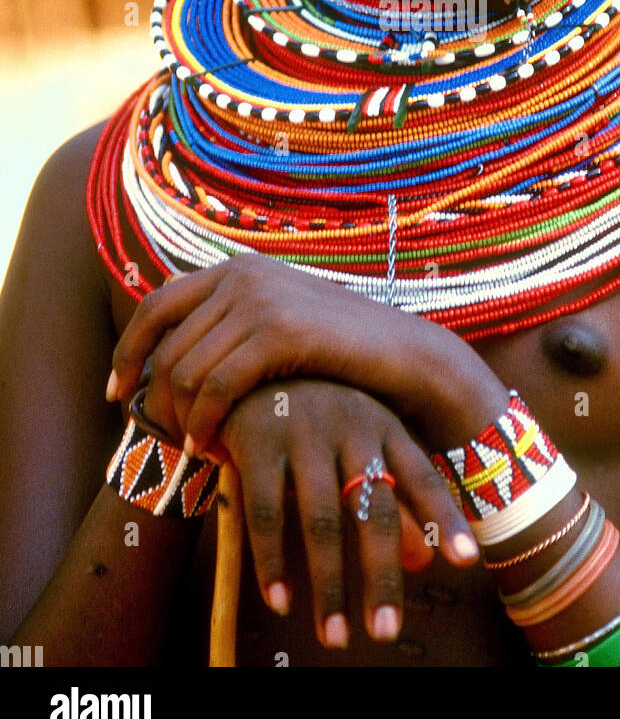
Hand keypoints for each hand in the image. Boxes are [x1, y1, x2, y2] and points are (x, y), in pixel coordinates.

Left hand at [107, 251, 508, 455]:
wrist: (405, 358)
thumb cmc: (340, 356)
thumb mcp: (279, 329)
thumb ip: (232, 330)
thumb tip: (173, 360)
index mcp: (237, 268)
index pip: (156, 305)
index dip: (128, 351)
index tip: (116, 394)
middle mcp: (242, 274)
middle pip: (166, 344)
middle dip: (154, 398)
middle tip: (160, 439)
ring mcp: (261, 298)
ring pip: (187, 368)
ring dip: (181, 418)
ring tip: (192, 450)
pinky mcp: (279, 329)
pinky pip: (216, 384)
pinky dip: (204, 422)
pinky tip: (208, 450)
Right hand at [213, 378, 478, 647]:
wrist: (244, 360)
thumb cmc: (314, 407)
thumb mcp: (358, 440)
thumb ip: (392, 496)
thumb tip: (423, 562)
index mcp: (382, 423)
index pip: (422, 476)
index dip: (445, 518)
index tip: (468, 561)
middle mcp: (349, 424)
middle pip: (374, 511)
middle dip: (382, 577)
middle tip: (386, 632)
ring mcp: (303, 430)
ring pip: (321, 521)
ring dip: (329, 586)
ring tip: (336, 636)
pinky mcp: (257, 439)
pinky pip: (266, 512)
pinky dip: (272, 562)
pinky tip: (280, 602)